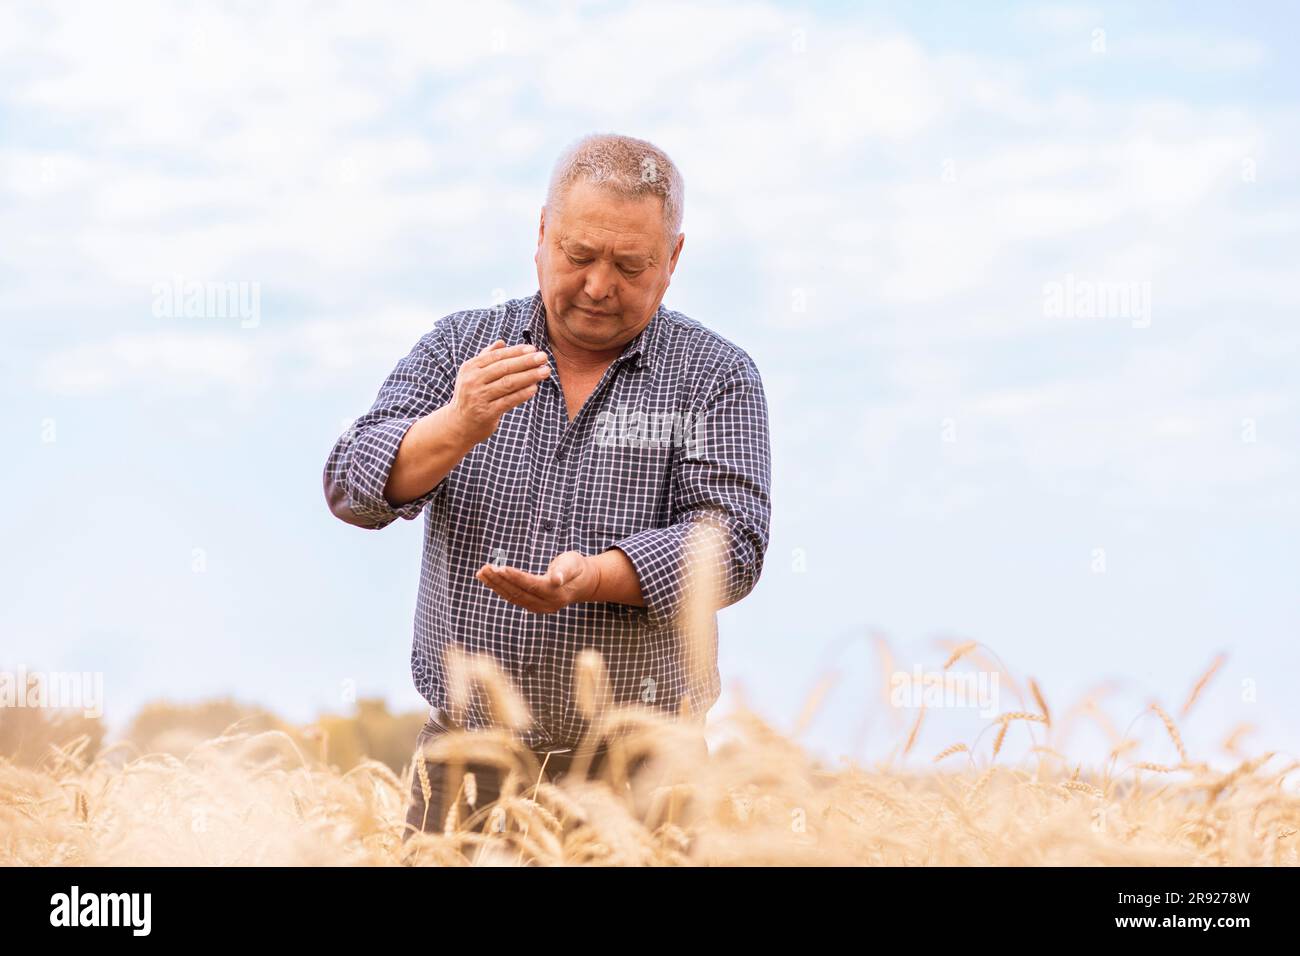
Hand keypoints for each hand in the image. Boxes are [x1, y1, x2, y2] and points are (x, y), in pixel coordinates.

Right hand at [447, 340, 550, 445]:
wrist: (458, 424)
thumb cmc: (470, 396)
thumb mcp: (471, 375)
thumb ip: (486, 357)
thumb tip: (501, 342)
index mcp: (470, 368)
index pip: (497, 356)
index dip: (516, 352)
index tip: (533, 349)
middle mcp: (473, 381)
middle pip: (504, 368)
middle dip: (526, 361)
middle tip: (543, 357)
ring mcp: (479, 397)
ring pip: (508, 383)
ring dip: (529, 376)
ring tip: (544, 371)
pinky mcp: (487, 413)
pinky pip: (508, 401)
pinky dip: (522, 394)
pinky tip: (534, 388)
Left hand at [475, 550, 600, 613]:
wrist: (583, 583)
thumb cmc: (577, 567)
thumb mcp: (573, 563)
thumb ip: (564, 571)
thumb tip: (556, 578)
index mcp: (557, 593)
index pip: (532, 585)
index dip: (515, 577)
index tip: (500, 567)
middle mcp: (547, 604)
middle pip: (519, 592)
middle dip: (500, 580)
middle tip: (485, 568)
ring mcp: (540, 608)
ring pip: (513, 597)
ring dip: (496, 585)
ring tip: (481, 573)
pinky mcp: (533, 606)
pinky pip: (514, 598)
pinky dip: (500, 589)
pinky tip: (489, 580)